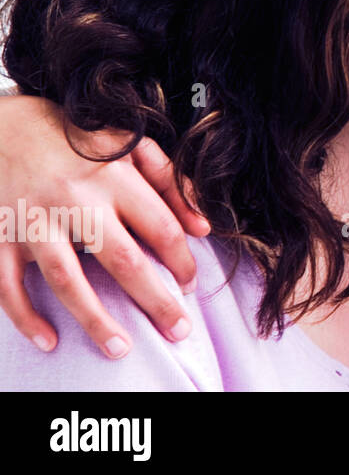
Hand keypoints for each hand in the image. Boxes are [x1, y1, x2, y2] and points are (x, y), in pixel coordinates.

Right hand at [0, 95, 209, 356]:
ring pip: (67, 281)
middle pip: (123, 261)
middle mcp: (75, 200)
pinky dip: (26, 317)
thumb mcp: (130, 146)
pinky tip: (49, 340)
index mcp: (113, 177)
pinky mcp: (0, 236)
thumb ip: (171, 181)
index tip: (190, 285)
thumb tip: (204, 226)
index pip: (160, 227)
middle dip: (154, 300)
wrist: (5, 125)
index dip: (181, 260)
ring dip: (94, 321)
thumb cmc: (78, 140)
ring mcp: (35, 221)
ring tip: (121, 349)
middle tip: (178, 330)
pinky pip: (9, 286)